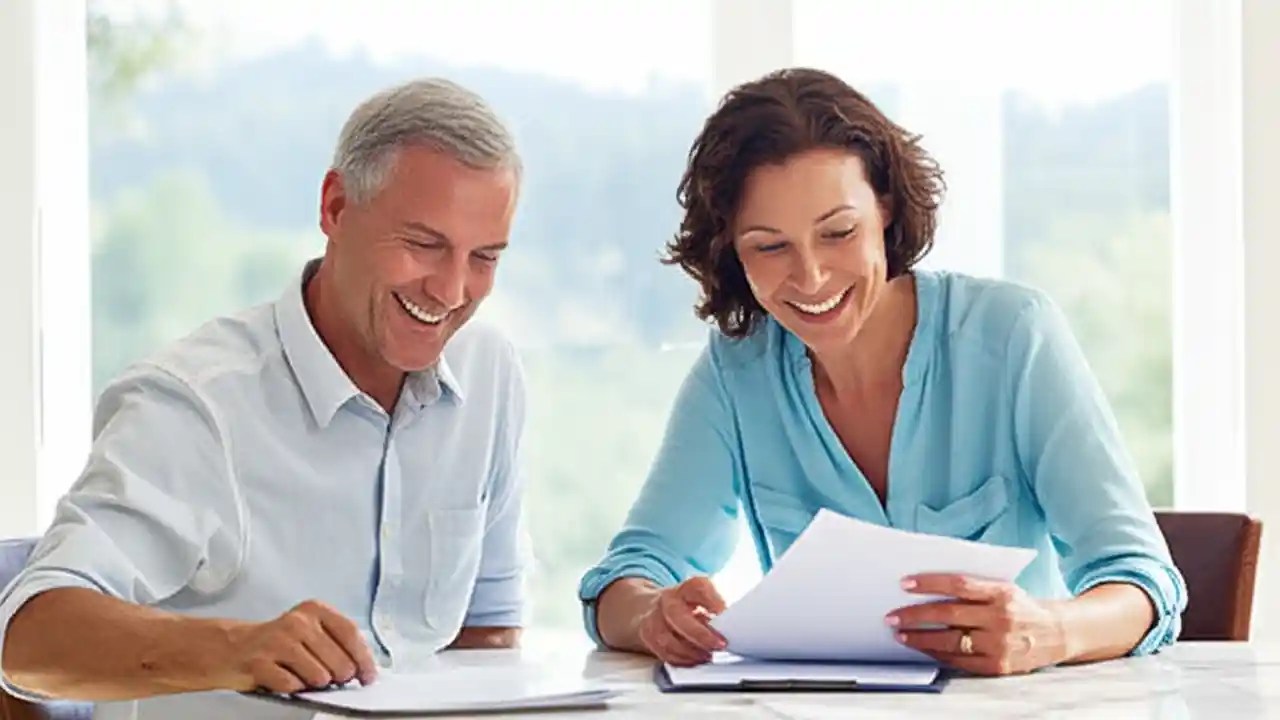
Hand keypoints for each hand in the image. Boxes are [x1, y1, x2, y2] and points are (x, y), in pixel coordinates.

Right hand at [223, 600, 377, 692]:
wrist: (234, 647)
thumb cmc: (279, 642)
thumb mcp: (310, 630)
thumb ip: (336, 643)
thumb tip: (363, 668)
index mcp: (314, 610)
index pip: (350, 634)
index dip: (364, 658)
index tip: (368, 676)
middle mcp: (297, 622)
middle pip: (339, 661)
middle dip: (340, 677)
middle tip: (333, 680)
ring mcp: (277, 641)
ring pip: (318, 676)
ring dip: (316, 684)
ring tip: (304, 676)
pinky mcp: (260, 662)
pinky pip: (293, 686)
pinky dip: (294, 688)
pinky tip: (286, 678)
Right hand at [636, 577, 727, 666]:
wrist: (656, 608)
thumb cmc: (687, 606)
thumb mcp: (703, 600)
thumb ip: (716, 610)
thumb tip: (735, 627)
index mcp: (686, 588)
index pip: (698, 588)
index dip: (712, 600)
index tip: (725, 613)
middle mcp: (668, 600)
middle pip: (678, 616)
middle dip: (700, 634)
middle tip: (720, 644)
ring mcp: (654, 618)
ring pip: (666, 638)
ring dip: (689, 652)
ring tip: (707, 656)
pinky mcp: (648, 636)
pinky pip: (662, 651)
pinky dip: (680, 659)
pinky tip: (694, 660)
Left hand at [886, 574, 1068, 675]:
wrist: (1057, 633)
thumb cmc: (1021, 606)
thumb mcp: (1004, 587)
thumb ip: (973, 588)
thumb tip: (928, 586)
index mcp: (1002, 593)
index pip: (959, 585)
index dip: (930, 583)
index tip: (904, 583)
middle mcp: (1001, 618)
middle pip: (949, 615)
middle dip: (915, 616)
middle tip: (892, 616)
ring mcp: (1000, 644)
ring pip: (950, 642)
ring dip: (921, 639)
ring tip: (901, 635)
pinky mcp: (998, 666)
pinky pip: (960, 661)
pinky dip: (938, 655)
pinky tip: (924, 650)